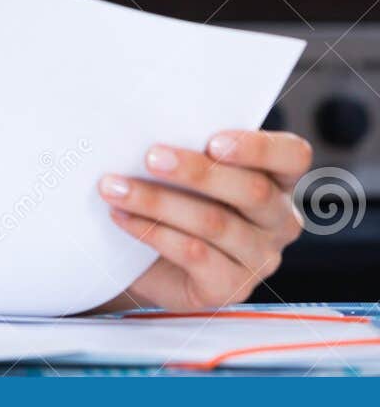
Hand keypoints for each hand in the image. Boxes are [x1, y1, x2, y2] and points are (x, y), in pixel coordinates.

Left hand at [95, 129, 312, 311]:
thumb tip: (143, 119)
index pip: (292, 156)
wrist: (147, 259)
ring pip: (215, 223)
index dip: (259, 148)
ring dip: (157, 201)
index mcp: (277, 179)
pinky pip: (195, 255)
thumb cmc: (173, 196)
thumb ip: (186, 145)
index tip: (213, 141)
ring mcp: (258, 259)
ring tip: (113, 187)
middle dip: (196, 171)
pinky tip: (121, 216)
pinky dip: (153, 232)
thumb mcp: (187, 169)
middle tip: (150, 157)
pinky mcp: (230, 287)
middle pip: (252, 191)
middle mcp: (278, 220)